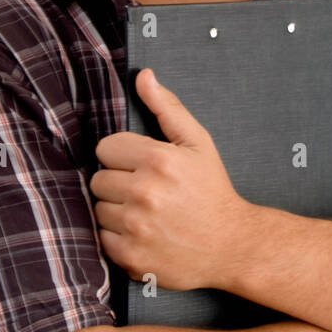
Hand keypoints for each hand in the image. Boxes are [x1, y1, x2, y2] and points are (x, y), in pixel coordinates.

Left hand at [91, 67, 253, 290]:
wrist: (232, 244)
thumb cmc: (213, 190)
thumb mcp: (198, 144)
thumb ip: (167, 108)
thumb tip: (143, 76)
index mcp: (158, 160)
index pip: (106, 148)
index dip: (124, 156)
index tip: (144, 167)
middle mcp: (144, 193)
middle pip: (99, 179)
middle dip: (120, 184)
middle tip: (149, 192)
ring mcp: (136, 226)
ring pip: (98, 209)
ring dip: (117, 210)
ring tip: (147, 213)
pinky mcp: (130, 255)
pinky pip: (102, 238)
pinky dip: (119, 236)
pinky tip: (144, 232)